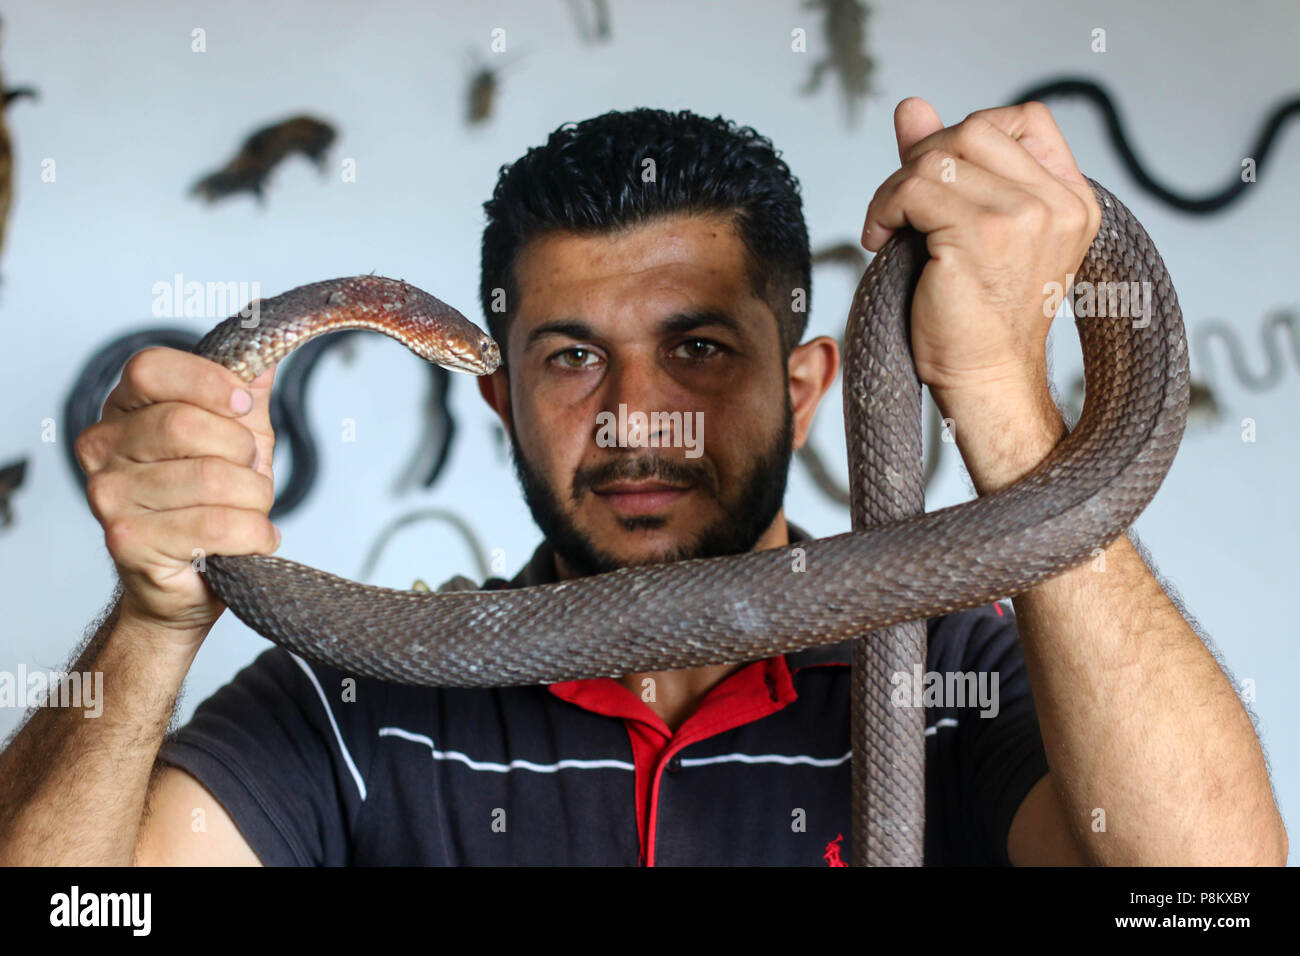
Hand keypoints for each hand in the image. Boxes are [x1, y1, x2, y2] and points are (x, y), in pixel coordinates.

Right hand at [75, 348, 279, 643]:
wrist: (187, 582)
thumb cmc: (208, 502)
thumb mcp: (235, 437)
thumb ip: (245, 393)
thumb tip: (265, 350)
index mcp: (124, 407)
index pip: (151, 369)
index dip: (207, 383)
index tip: (243, 406)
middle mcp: (103, 446)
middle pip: (185, 425)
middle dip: (243, 453)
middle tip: (251, 473)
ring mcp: (108, 494)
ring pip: (211, 478)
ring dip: (254, 498)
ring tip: (250, 511)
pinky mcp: (127, 540)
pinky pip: (216, 524)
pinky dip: (254, 533)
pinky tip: (252, 539)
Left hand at [862, 97, 1100, 398]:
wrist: (985, 380)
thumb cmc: (978, 319)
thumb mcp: (972, 230)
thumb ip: (949, 165)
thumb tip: (911, 107)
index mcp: (1072, 201)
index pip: (1026, 119)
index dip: (969, 134)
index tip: (938, 178)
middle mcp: (1057, 204)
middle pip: (974, 130)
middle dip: (923, 160)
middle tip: (901, 207)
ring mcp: (1023, 217)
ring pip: (939, 157)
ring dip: (896, 188)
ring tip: (889, 227)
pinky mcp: (982, 235)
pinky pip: (914, 189)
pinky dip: (884, 208)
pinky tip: (880, 240)